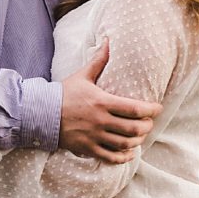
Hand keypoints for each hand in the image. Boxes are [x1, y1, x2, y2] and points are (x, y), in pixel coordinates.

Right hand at [58, 39, 158, 163]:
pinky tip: (129, 153)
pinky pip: (110, 157)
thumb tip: (108, 41)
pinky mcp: (87, 148)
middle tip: (150, 123)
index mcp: (102, 102)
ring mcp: (94, 136)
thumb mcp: (82, 75)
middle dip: (147, 127)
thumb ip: (99, 60)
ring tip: (140, 135)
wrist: (41, 113)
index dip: (151, 110)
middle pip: (133, 128)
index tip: (157, 108)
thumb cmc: (63, 93)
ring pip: (124, 144)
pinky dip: (123, 157)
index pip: (134, 109)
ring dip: (137, 141)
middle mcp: (100, 121)